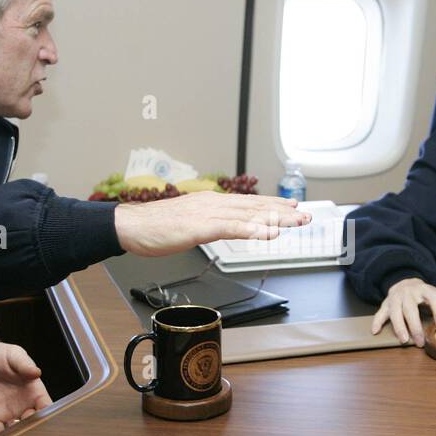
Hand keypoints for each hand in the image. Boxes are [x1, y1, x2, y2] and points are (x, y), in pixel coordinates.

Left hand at [0, 339, 51, 434]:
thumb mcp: (13, 355)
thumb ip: (24, 364)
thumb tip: (36, 372)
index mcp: (33, 391)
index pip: (45, 406)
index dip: (47, 414)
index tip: (46, 419)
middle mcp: (22, 405)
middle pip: (32, 422)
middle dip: (32, 428)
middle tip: (28, 427)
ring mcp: (7, 413)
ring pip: (16, 430)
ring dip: (17, 435)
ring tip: (15, 435)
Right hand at [113, 191, 310, 256]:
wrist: (130, 226)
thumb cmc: (155, 228)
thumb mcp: (190, 224)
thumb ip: (211, 225)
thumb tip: (227, 228)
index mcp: (211, 203)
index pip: (248, 203)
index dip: (272, 205)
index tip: (292, 207)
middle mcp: (213, 204)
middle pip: (254, 207)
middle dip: (282, 211)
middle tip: (305, 215)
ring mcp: (207, 214)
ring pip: (248, 215)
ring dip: (274, 218)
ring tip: (296, 222)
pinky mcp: (199, 227)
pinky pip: (230, 228)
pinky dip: (252, 229)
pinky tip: (268, 232)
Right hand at [371, 277, 435, 346]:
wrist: (405, 282)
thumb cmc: (424, 294)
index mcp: (425, 289)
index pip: (433, 299)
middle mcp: (409, 292)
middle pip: (411, 309)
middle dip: (415, 326)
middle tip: (421, 342)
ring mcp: (395, 298)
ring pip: (395, 312)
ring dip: (399, 327)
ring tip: (404, 340)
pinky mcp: (386, 303)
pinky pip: (380, 312)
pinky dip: (377, 322)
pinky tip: (375, 331)